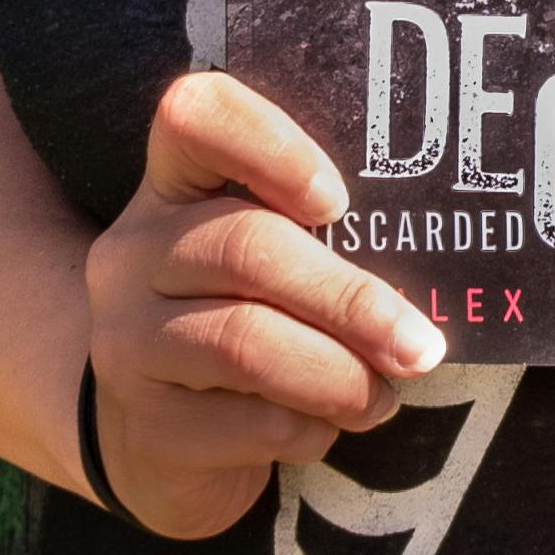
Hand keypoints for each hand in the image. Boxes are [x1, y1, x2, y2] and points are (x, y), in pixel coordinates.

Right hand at [81, 70, 446, 539]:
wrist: (155, 437)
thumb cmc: (242, 322)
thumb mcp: (264, 264)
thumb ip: (318, 244)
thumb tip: (426, 279)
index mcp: (174, 186)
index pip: (196, 117)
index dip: (270, 145)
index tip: (336, 199)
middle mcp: (136, 252)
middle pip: (246, 247)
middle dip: (349, 299)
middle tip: (421, 345)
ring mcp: (128, 340)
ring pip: (245, 342)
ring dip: (338, 374)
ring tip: (384, 395)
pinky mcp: (146, 426)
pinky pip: (246, 424)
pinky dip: (307, 428)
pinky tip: (327, 428)